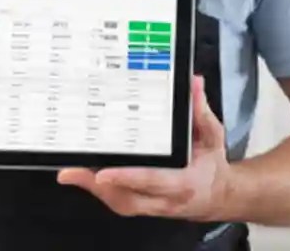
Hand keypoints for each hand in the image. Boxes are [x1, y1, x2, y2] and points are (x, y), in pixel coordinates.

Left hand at [57, 75, 234, 221]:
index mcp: (183, 182)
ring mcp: (152, 205)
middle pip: (126, 198)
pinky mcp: (142, 205)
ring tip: (72, 172)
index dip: (127, 177)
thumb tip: (193, 83)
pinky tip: (84, 176)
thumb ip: (200, 111)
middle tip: (73, 171)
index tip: (104, 172)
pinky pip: (118, 201)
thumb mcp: (212, 135)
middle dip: (98, 186)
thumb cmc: (211, 165)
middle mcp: (165, 198)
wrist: (217, 195)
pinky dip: (100, 189)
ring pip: (119, 202)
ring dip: (93, 189)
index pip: (152, 180)